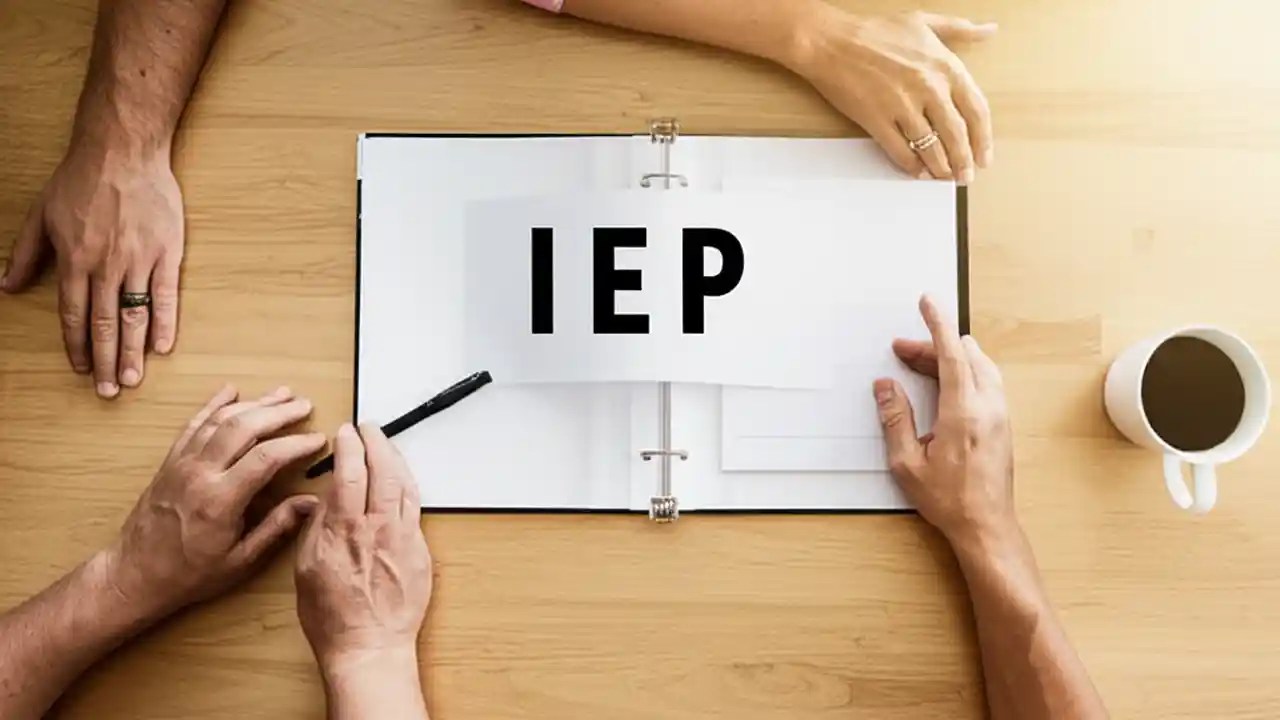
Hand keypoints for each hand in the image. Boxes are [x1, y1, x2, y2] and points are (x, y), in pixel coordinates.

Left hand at [3, 143, 183, 398]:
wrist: (123, 151)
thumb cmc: (80, 179)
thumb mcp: (41, 214)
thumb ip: (26, 253)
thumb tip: (6, 285)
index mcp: (74, 260)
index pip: (74, 315)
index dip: (76, 346)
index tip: (80, 369)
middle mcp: (105, 266)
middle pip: (105, 324)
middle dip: (104, 361)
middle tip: (108, 391)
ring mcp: (138, 260)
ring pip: (134, 316)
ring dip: (132, 351)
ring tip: (132, 379)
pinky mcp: (166, 252)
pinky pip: (166, 295)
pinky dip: (165, 322)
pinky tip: (163, 345)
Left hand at [105, 385, 323, 619]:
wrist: (134, 575)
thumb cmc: (188, 574)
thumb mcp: (240, 561)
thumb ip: (277, 527)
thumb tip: (312, 503)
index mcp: (219, 501)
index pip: (266, 458)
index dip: (296, 444)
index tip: (318, 440)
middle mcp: (198, 475)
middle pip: (244, 427)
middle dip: (278, 412)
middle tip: (305, 405)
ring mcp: (181, 464)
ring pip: (220, 420)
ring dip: (253, 403)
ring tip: (280, 395)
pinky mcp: (170, 463)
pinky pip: (194, 425)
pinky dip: (214, 405)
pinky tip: (230, 392)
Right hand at [296, 424, 431, 676]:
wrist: (370, 647)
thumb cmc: (332, 617)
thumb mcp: (306, 569)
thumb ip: (317, 528)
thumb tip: (325, 498)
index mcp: (345, 532)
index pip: (350, 473)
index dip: (349, 447)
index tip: (345, 433)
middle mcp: (378, 529)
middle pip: (384, 470)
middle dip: (377, 442)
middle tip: (369, 428)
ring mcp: (404, 538)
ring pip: (405, 484)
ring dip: (395, 458)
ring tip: (385, 445)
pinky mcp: (420, 550)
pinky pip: (416, 507)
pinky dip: (408, 484)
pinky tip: (402, 478)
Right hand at [788, 6, 996, 182]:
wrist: (831, 41)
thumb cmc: (874, 30)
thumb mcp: (924, 21)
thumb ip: (960, 28)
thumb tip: (989, 30)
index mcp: (944, 66)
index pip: (976, 110)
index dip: (983, 139)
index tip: (984, 156)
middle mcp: (928, 87)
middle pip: (956, 135)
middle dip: (964, 161)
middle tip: (965, 177)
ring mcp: (902, 106)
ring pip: (931, 147)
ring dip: (940, 167)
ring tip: (943, 177)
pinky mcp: (877, 120)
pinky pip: (900, 151)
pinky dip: (911, 166)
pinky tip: (917, 172)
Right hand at [873, 296, 1015, 545]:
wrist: (987, 526)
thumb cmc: (949, 500)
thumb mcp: (907, 462)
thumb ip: (894, 419)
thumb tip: (885, 387)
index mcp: (963, 412)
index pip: (952, 354)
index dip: (937, 324)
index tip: (927, 302)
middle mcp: (988, 407)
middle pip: (964, 355)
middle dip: (933, 345)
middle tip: (903, 351)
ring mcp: (1000, 414)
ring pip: (980, 365)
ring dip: (950, 357)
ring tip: (919, 365)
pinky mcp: (1003, 423)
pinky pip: (987, 380)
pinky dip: (964, 371)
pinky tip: (944, 384)